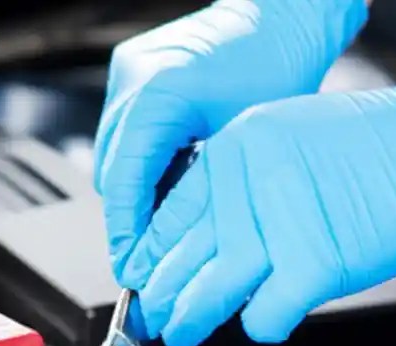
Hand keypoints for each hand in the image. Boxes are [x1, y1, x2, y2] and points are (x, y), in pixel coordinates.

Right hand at [95, 0, 369, 282]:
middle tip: (147, 261)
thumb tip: (174, 249)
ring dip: (135, 191)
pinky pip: (125, 129)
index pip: (126, 183)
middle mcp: (131, 81)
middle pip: (113, 172)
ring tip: (162, 227)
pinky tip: (168, 183)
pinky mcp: (132, 70)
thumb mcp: (240, 147)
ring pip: (115, 154)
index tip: (132, 270)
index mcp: (157, 97)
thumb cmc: (279, 66)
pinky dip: (142, 161)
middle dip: (129, 219)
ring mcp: (127, 73)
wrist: (282, 14)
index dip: (128, 234)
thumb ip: (199, 195)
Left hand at [126, 56, 395, 345]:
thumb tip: (210, 240)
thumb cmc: (382, 145)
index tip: (146, 279)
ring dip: (194, 318)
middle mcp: (248, 181)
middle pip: (187, 255)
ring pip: (214, 289)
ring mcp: (280, 223)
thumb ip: (246, 187)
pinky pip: (267, 314)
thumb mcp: (288, 140)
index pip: (174, 214)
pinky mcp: (314, 263)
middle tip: (157, 317)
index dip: (156, 255)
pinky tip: (264, 325)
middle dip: (166, 294)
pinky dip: (263, 326)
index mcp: (237, 148)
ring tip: (181, 334)